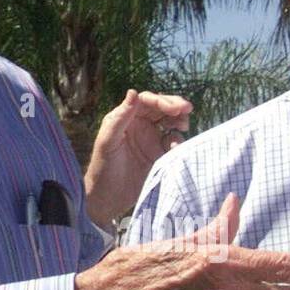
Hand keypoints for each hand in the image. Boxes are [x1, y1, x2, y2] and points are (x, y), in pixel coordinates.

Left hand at [84, 89, 192, 226]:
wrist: (108, 198)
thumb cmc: (103, 167)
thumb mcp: (108, 141)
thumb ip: (120, 117)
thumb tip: (133, 92)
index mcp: (125, 117)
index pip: (146, 101)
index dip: (161, 100)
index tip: (174, 107)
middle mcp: (139, 125)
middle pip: (161, 108)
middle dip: (175, 106)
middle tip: (187, 109)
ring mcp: (150, 139)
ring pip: (170, 122)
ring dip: (179, 121)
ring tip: (183, 126)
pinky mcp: (159, 154)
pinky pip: (173, 142)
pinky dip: (178, 141)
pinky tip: (176, 147)